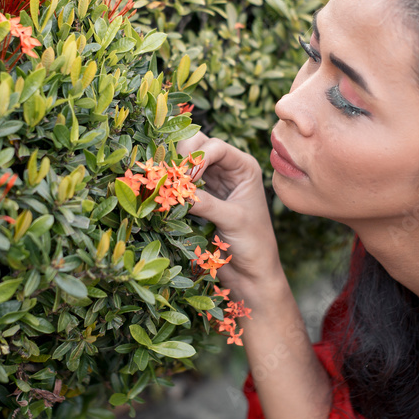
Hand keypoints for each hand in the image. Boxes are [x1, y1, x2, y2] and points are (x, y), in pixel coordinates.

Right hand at [177, 133, 285, 303]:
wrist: (252, 273)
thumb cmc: (253, 245)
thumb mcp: (232, 220)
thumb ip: (206, 203)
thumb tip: (176, 190)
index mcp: (244, 167)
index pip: (215, 147)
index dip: (197, 157)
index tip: (185, 178)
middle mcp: (228, 168)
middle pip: (197, 146)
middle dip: (182, 158)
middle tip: (171, 179)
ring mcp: (213, 181)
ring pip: (185, 162)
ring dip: (174, 171)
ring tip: (166, 186)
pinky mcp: (200, 196)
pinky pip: (181, 182)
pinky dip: (172, 185)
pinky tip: (165, 194)